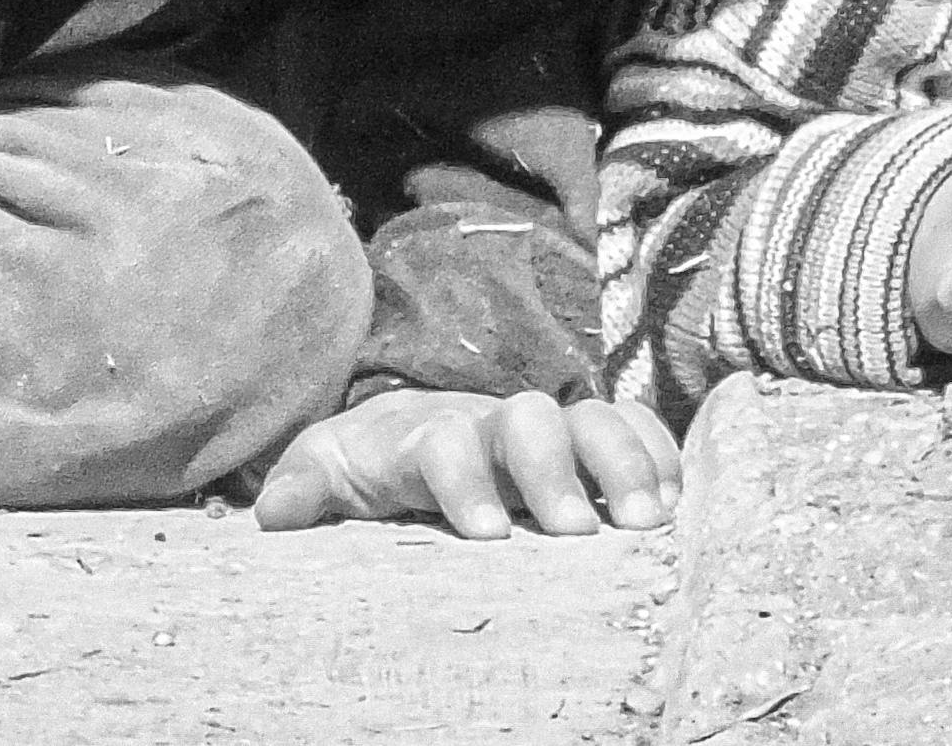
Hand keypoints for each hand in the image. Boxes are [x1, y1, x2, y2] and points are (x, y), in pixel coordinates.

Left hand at [250, 389, 681, 539]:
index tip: (488, 534)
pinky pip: (634, 425)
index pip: (444, 441)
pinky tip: (676, 500)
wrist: (407, 428)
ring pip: (592, 418)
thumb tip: (275, 512)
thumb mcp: (325, 473)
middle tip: (575, 533)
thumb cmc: (367, 467)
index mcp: (423, 435)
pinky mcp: (586, 437)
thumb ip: (303, 488)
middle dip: (554, 469)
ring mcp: (545, 425)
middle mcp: (490, 420)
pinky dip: (659, 453)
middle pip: (529, 419)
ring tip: (646, 522)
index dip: (466, 479)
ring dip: (622, 462)